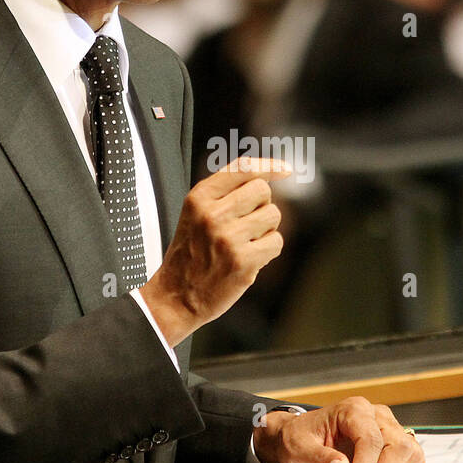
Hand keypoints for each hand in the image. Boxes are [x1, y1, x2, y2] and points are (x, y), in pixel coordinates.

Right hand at [141, 157, 290, 346]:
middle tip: (248, 223)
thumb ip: (224, 192)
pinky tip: (249, 258)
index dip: (269, 166)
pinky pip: (276, 242)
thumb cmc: (191, 254)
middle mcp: (212, 214)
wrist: (177, 297)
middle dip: (262, 205)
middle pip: (262, 190)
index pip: (242, 169)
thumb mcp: (195, 214)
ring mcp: (228, 238)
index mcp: (198, 198)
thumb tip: (271, 173)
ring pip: (273, 215)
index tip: (285, 170)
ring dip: (266, 229)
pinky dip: (268, 250)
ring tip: (246, 242)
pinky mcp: (242, 261)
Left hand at [253, 397, 424, 462]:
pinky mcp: (395, 440)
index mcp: (353, 409)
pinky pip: (411, 459)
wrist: (301, 437)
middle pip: (398, 446)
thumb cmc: (300, 440)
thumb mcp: (299, 450)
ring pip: (409, 453)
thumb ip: (320, 459)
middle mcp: (376, 414)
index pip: (371, 440)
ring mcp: (388, 426)